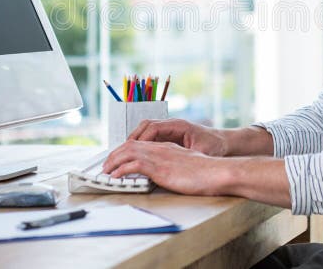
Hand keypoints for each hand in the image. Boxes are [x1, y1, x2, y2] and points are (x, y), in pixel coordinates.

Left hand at [102, 139, 228, 195]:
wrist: (216, 172)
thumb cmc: (206, 172)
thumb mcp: (187, 165)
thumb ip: (175, 165)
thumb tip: (167, 173)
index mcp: (167, 147)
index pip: (141, 144)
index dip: (126, 150)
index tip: (117, 159)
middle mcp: (161, 148)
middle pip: (131, 145)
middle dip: (115, 154)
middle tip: (107, 165)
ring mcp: (159, 157)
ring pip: (128, 152)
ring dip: (114, 161)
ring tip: (106, 171)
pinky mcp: (159, 167)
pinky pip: (133, 165)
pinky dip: (120, 170)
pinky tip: (115, 177)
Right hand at [128, 118, 227, 156]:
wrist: (225, 142)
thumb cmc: (216, 146)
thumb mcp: (203, 152)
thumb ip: (189, 156)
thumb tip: (178, 164)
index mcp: (179, 125)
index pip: (153, 128)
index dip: (141, 139)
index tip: (132, 149)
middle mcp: (172, 124)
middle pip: (146, 126)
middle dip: (133, 138)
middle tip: (122, 151)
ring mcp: (171, 129)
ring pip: (147, 130)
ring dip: (136, 140)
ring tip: (125, 154)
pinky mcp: (171, 136)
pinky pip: (152, 137)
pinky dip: (143, 144)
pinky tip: (138, 156)